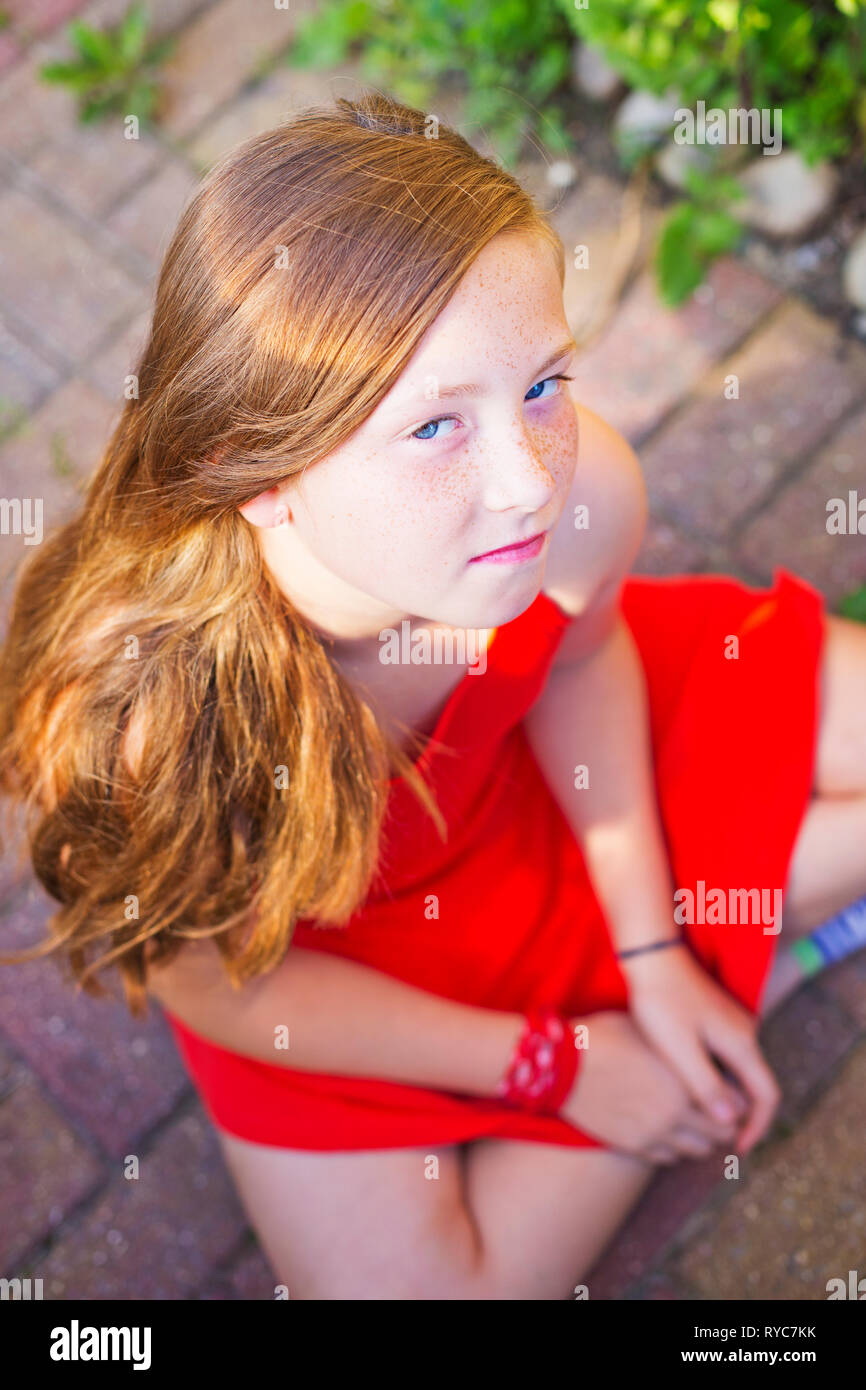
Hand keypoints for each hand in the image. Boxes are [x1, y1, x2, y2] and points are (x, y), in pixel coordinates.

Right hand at [560, 1010, 748, 1163]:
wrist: (563, 1065)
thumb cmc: (605, 1036)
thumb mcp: (650, 1032)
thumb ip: (682, 1051)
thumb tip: (705, 1057)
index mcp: (686, 1081)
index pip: (735, 1104)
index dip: (735, 1099)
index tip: (728, 1091)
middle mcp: (677, 1112)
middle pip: (721, 1132)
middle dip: (722, 1122)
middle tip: (714, 1111)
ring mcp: (656, 1134)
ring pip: (698, 1150)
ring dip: (700, 1139)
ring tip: (692, 1124)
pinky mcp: (634, 1146)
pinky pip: (668, 1159)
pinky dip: (673, 1148)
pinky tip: (665, 1132)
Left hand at [621, 944, 780, 1154]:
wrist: (650, 955)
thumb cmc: (660, 1002)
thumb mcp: (678, 1049)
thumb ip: (705, 1085)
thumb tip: (730, 1122)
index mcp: (741, 1043)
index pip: (767, 1095)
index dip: (757, 1128)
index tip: (736, 1151)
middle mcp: (744, 1033)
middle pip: (755, 1085)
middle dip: (740, 1117)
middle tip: (714, 1141)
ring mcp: (730, 1023)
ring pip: (737, 1072)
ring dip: (725, 1098)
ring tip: (698, 1120)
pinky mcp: (714, 1017)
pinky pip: (723, 1058)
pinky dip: (714, 1079)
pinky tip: (687, 1087)